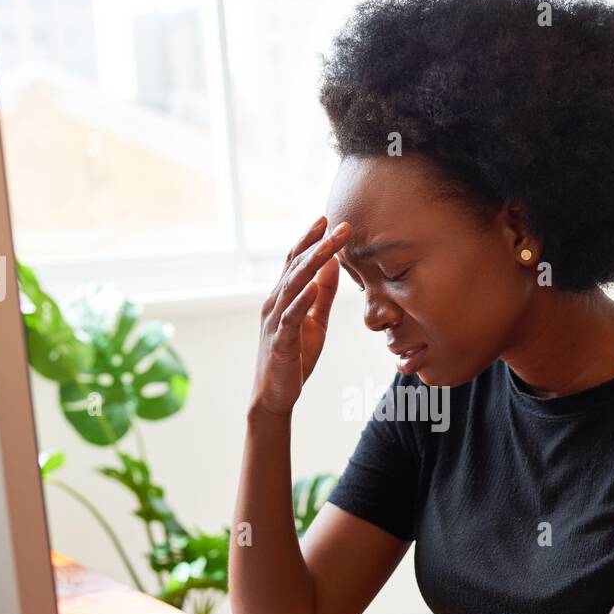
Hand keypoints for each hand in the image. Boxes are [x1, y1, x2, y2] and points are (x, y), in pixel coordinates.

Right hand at [249, 216, 350, 416]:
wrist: (275, 395)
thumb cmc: (295, 358)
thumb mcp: (316, 322)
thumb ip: (322, 294)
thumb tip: (333, 265)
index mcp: (283, 297)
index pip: (295, 261)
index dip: (310, 239)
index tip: (328, 218)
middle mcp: (275, 303)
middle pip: (295, 266)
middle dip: (317, 244)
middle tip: (338, 225)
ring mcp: (275, 322)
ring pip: (293, 285)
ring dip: (312, 264)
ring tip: (330, 246)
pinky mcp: (280, 342)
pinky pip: (291, 317)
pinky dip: (301, 299)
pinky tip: (312, 285)